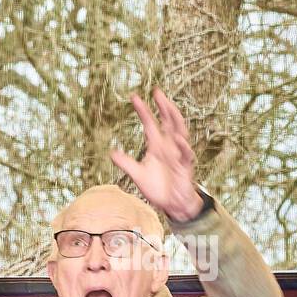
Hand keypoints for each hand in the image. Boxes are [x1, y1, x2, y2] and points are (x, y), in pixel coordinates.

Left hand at [110, 89, 202, 221]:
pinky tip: (177, 139)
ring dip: (175, 119)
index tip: (134, 97)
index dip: (143, 111)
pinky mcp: (185, 166)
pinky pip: (185, 154)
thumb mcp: (138, 175)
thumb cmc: (158, 189)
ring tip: (169, 107)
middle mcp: (168, 146)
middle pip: (168, 121)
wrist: (173, 205)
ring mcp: (178, 154)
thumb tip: (111, 153)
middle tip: (157, 91)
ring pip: (180, 131)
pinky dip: (182, 146)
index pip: (149, 124)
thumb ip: (126, 164)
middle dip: (163, 106)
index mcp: (156, 146)